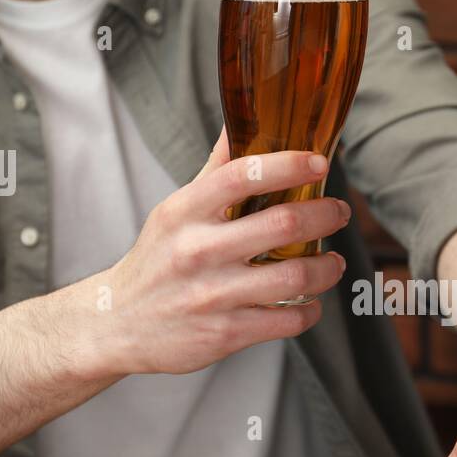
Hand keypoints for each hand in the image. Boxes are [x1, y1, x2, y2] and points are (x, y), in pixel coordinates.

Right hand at [83, 128, 349, 377]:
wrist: (117, 324)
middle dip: (325, 214)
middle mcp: (198, 250)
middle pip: (283, 224)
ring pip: (295, 276)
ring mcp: (212, 295)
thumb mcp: (175, 212)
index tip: (320, 164)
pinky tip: (310, 302)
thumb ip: (215, 172)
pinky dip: (310, 310)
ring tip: (333, 262)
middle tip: (338, 212)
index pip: (244, 174)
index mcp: (185, 212)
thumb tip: (242, 122)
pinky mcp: (225, 334)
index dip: (290, 164)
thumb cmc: (158, 261)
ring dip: (327, 268)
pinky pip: (287, 320)